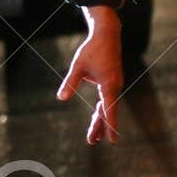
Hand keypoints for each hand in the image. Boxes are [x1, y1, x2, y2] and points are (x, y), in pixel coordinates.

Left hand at [57, 6, 122, 143]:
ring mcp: (114, 84)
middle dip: (100, 127)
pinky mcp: (111, 81)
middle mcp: (115, 86)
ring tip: (94, 136)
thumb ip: (70, 82)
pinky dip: (102, 109)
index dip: (110, 125)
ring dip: (101, 120)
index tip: (112, 140)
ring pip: (107, 106)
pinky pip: (107, 99)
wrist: (107, 34)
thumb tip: (61, 98)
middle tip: (91, 142)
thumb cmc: (92, 49)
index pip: (109, 109)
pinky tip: (98, 116)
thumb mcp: (78, 66)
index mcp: (108, 85)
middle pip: (107, 111)